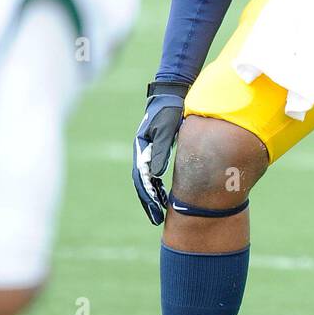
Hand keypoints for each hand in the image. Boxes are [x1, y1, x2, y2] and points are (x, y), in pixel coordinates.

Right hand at [132, 81, 188, 225]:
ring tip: (160, 213)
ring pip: (148, 180)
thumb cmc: (169, 110)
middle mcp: (143, 153)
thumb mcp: (165, 129)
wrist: (172, 95)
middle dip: (149, 201)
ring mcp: (148, 153)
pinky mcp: (156, 152)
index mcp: (142, 149)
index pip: (142, 177)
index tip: (156, 208)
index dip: (148, 194)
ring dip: (154, 196)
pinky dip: (159, 186)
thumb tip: (155, 175)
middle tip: (156, 219)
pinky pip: (155, 174)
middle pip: (143, 182)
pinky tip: (166, 197)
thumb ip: (160, 151)